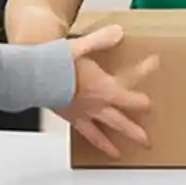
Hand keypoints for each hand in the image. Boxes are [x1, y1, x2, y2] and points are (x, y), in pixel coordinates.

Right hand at [54, 25, 158, 158]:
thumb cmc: (54, 63)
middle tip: (146, 140)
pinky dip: (94, 140)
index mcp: (102, 88)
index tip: (153, 81)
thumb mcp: (81, 46)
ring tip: (119, 152)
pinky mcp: (71, 117)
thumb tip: (118, 32)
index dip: (143, 87)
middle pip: (120, 121)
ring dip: (113, 143)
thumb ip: (102, 40)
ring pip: (103, 133)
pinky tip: (97, 144)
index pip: (130, 91)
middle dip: (135, 131)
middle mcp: (95, 105)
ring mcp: (83, 113)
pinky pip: (86, 133)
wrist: (32, 76)